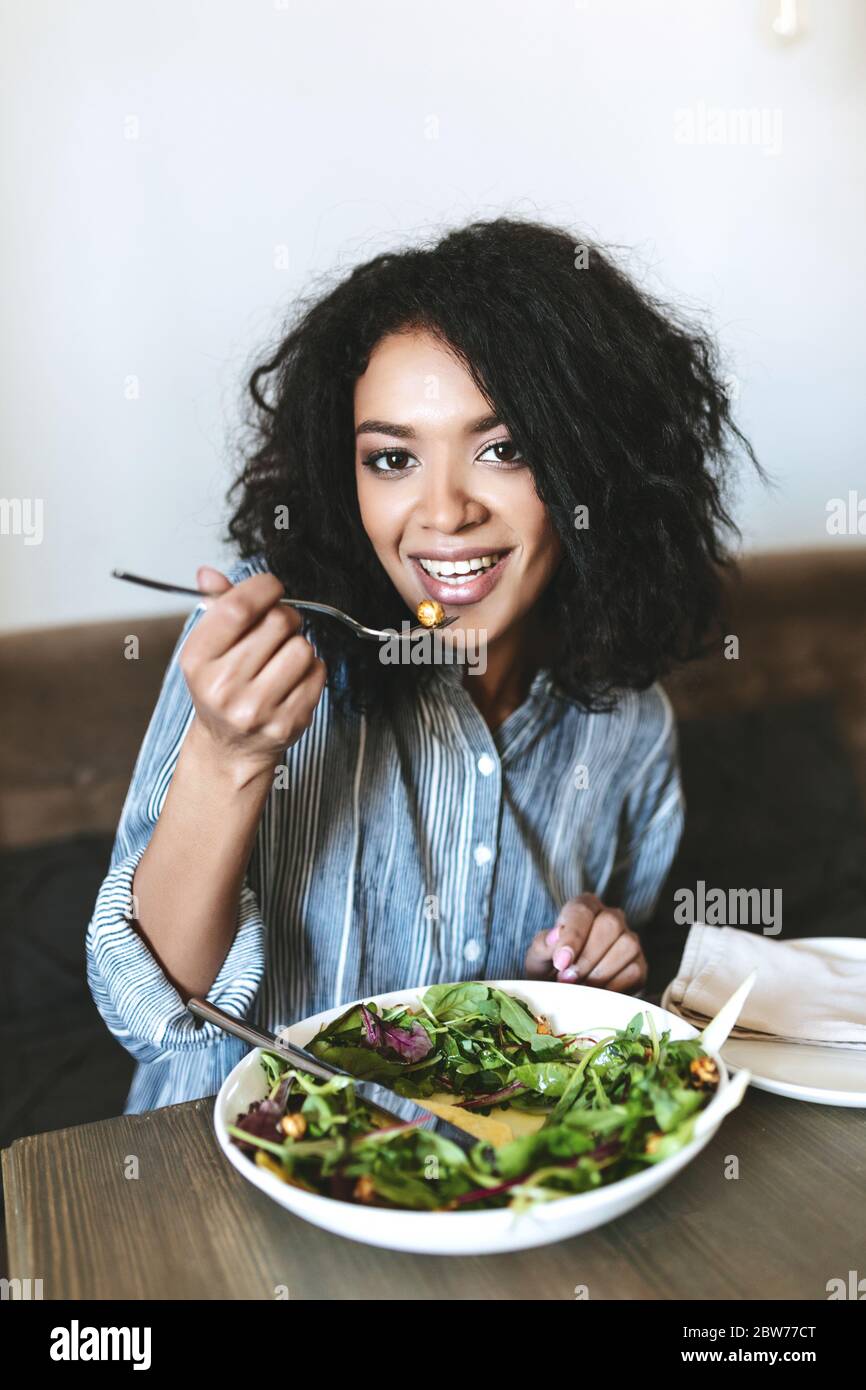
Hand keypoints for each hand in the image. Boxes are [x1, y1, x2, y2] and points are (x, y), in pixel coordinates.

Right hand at [179, 566, 326, 780]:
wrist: (231, 748)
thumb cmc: (222, 688)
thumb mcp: (208, 649)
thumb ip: (215, 607)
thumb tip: (209, 573)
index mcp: (197, 661)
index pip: (237, 607)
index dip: (262, 588)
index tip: (270, 587)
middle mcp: (223, 687)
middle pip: (277, 622)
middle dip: (284, 617)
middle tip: (278, 629)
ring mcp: (256, 709)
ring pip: (302, 647)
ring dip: (298, 645)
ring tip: (283, 658)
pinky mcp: (287, 723)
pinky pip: (317, 673)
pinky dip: (311, 669)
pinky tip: (292, 680)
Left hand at [524, 893, 646, 992]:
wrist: (564, 992)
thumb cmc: (550, 968)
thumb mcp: (538, 957)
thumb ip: (543, 945)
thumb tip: (556, 935)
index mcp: (584, 907)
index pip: (582, 911)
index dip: (573, 937)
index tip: (561, 962)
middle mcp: (612, 917)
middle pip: (610, 925)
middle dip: (587, 958)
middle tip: (567, 980)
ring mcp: (629, 940)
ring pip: (627, 946)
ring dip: (601, 973)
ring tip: (581, 988)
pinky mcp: (639, 965)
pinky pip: (635, 971)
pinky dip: (615, 987)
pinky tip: (597, 995)